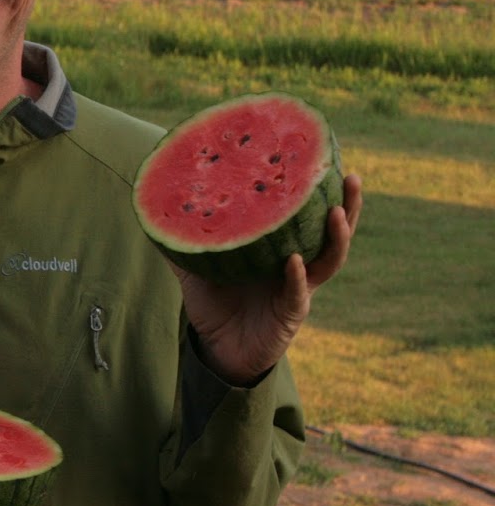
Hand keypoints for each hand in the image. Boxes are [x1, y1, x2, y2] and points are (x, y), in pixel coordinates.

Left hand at [179, 173, 363, 384]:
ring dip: (337, 235)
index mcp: (280, 246)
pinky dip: (297, 276)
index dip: (318, 188)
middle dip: (348, 204)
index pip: (306, 213)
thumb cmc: (215, 303)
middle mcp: (297, 263)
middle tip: (351, 175)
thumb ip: (181, 237)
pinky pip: (298, 292)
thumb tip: (154, 204)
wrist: (218, 349)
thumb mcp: (196, 263)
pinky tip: (294, 261)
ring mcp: (299, 288)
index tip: (323, 156)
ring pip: (329, 259)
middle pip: (332, 230)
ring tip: (337, 210)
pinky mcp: (291, 313)